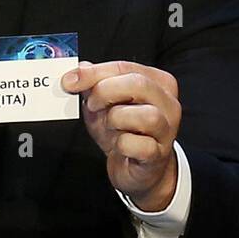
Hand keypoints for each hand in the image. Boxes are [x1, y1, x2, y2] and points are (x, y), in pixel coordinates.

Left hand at [61, 60, 180, 210]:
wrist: (136, 169)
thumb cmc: (123, 131)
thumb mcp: (105, 104)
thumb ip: (93, 84)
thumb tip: (79, 70)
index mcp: (158, 82)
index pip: (125, 67)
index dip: (94, 73)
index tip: (70, 81)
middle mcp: (168, 103)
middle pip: (138, 84)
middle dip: (106, 92)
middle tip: (92, 104)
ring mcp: (167, 130)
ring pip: (145, 115)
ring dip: (116, 119)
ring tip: (110, 126)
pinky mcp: (159, 154)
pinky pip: (138, 145)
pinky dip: (122, 144)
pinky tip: (119, 146)